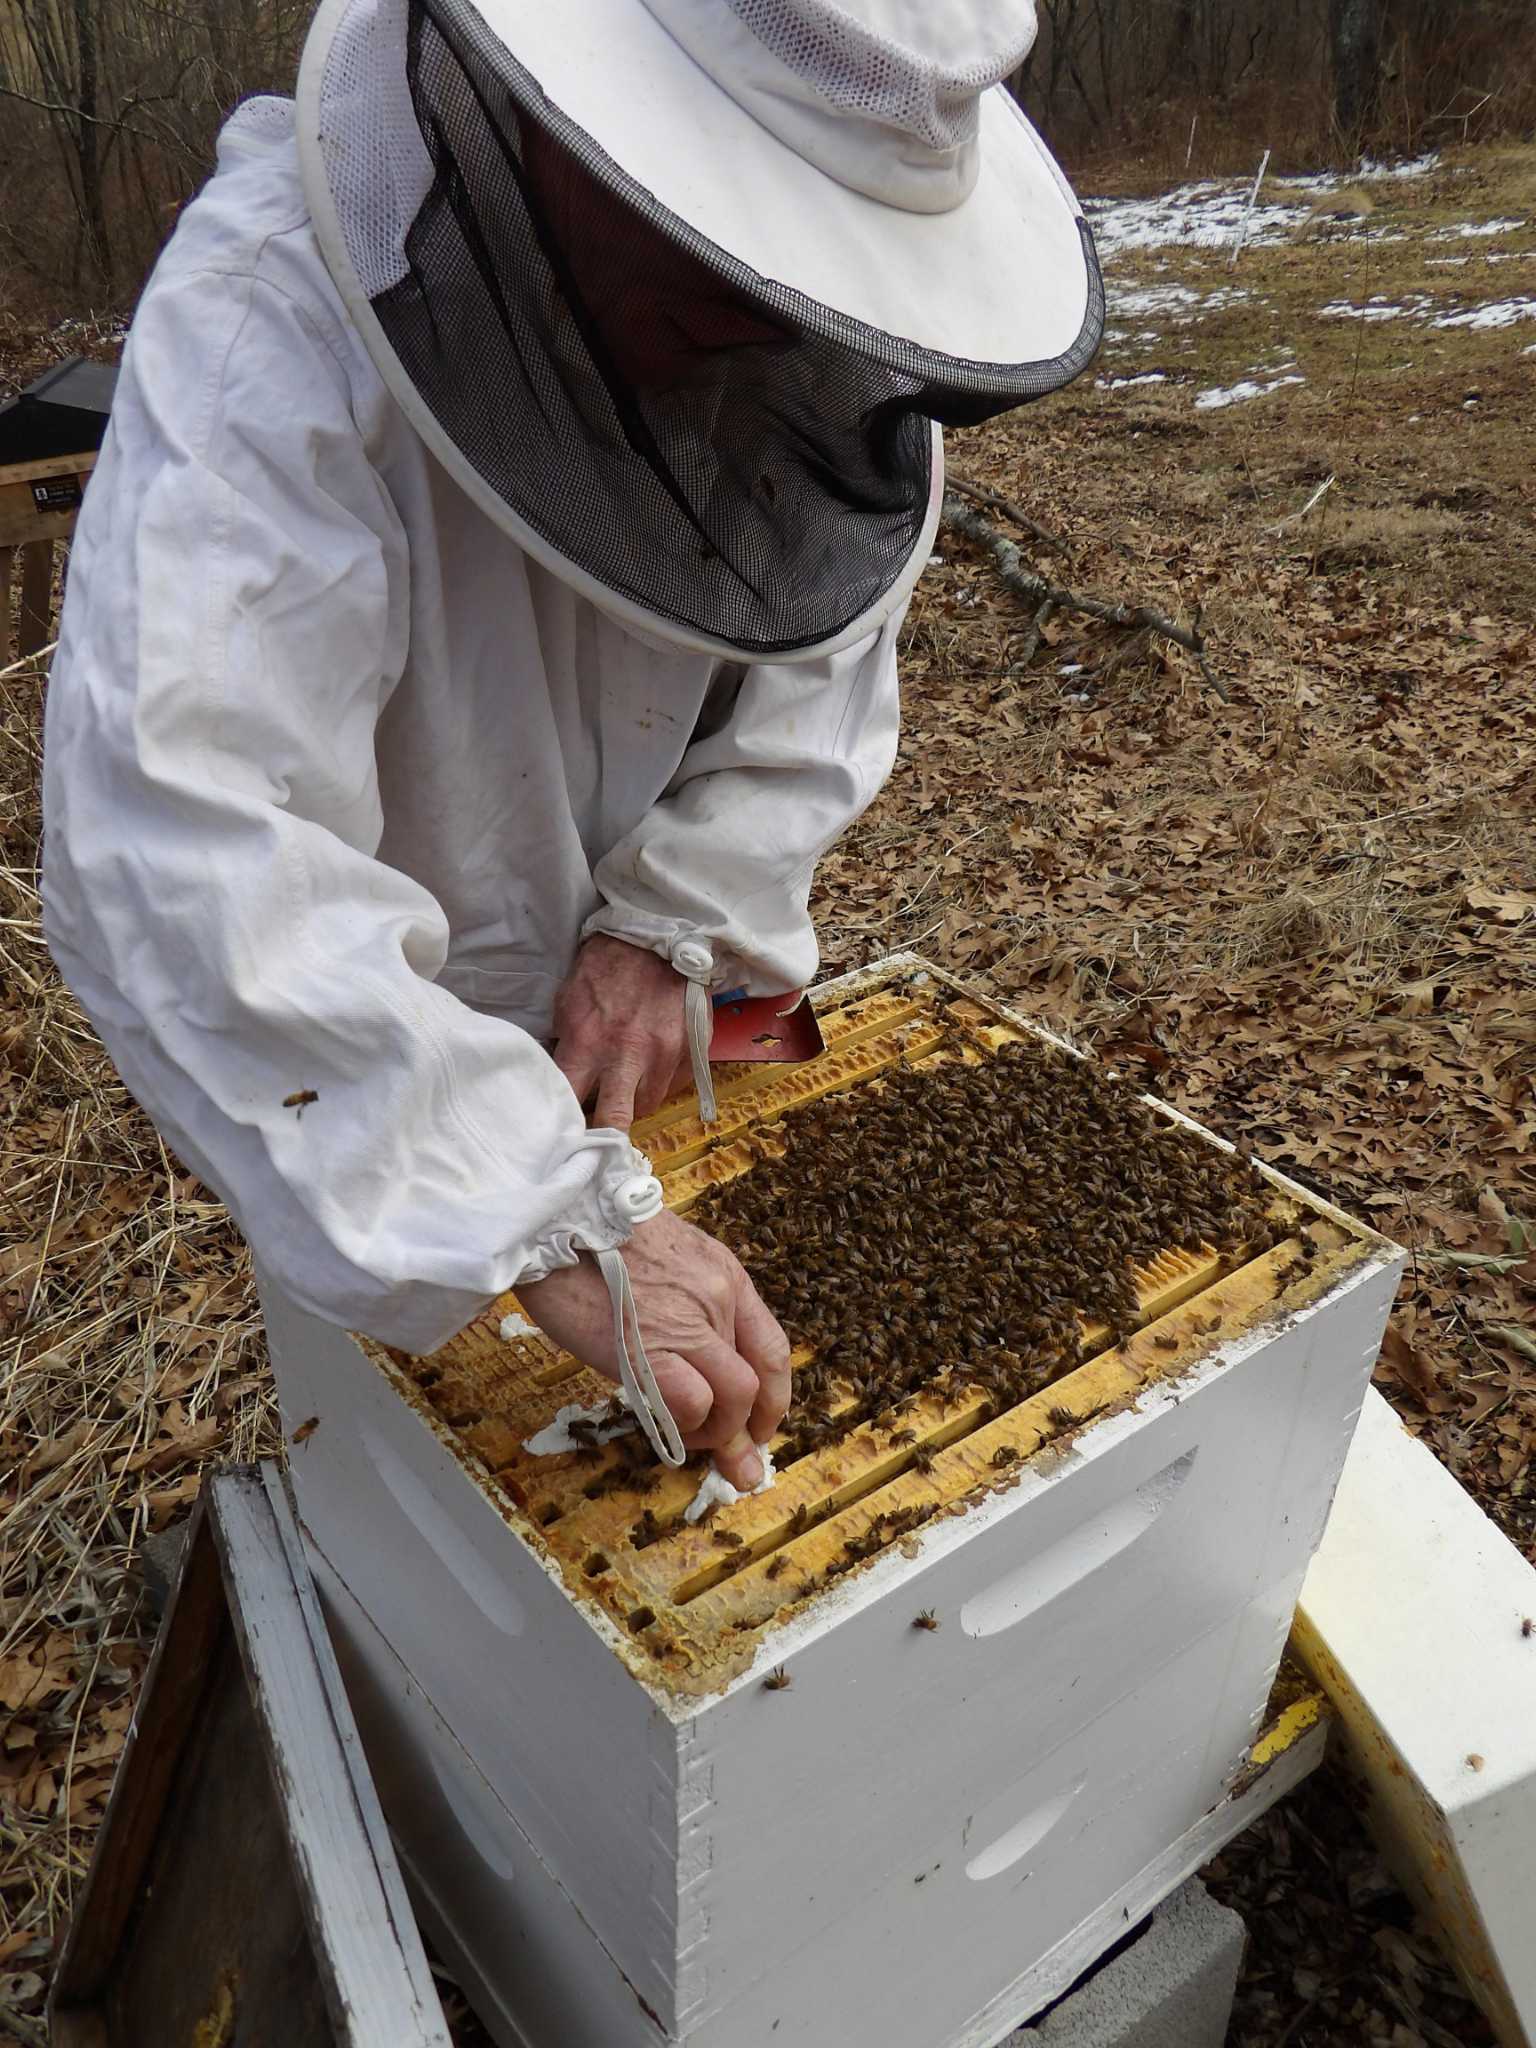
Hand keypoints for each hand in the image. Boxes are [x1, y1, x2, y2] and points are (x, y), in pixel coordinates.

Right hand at [519, 1210, 790, 1487]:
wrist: (554, 1219)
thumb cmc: (592, 1237)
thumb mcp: (661, 1260)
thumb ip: (686, 1306)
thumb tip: (692, 1362)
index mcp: (724, 1275)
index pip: (771, 1347)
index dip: (773, 1397)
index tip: (760, 1426)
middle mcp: (718, 1298)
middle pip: (757, 1382)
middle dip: (747, 1431)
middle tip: (729, 1458)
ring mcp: (689, 1324)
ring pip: (735, 1398)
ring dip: (715, 1432)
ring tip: (686, 1435)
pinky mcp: (650, 1349)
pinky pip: (692, 1402)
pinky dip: (684, 1425)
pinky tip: (664, 1423)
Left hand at [553, 935, 690, 1130]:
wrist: (657, 936)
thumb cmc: (606, 966)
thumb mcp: (568, 1001)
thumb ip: (566, 1042)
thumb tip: (561, 1076)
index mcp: (588, 1042)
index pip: (570, 1102)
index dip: (565, 1123)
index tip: (563, 1131)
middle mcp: (627, 1055)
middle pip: (614, 1122)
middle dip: (604, 1135)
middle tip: (598, 1137)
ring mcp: (665, 1055)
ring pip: (647, 1105)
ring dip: (634, 1102)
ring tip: (627, 1086)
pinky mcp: (692, 1050)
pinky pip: (675, 1085)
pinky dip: (661, 1082)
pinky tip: (651, 1066)